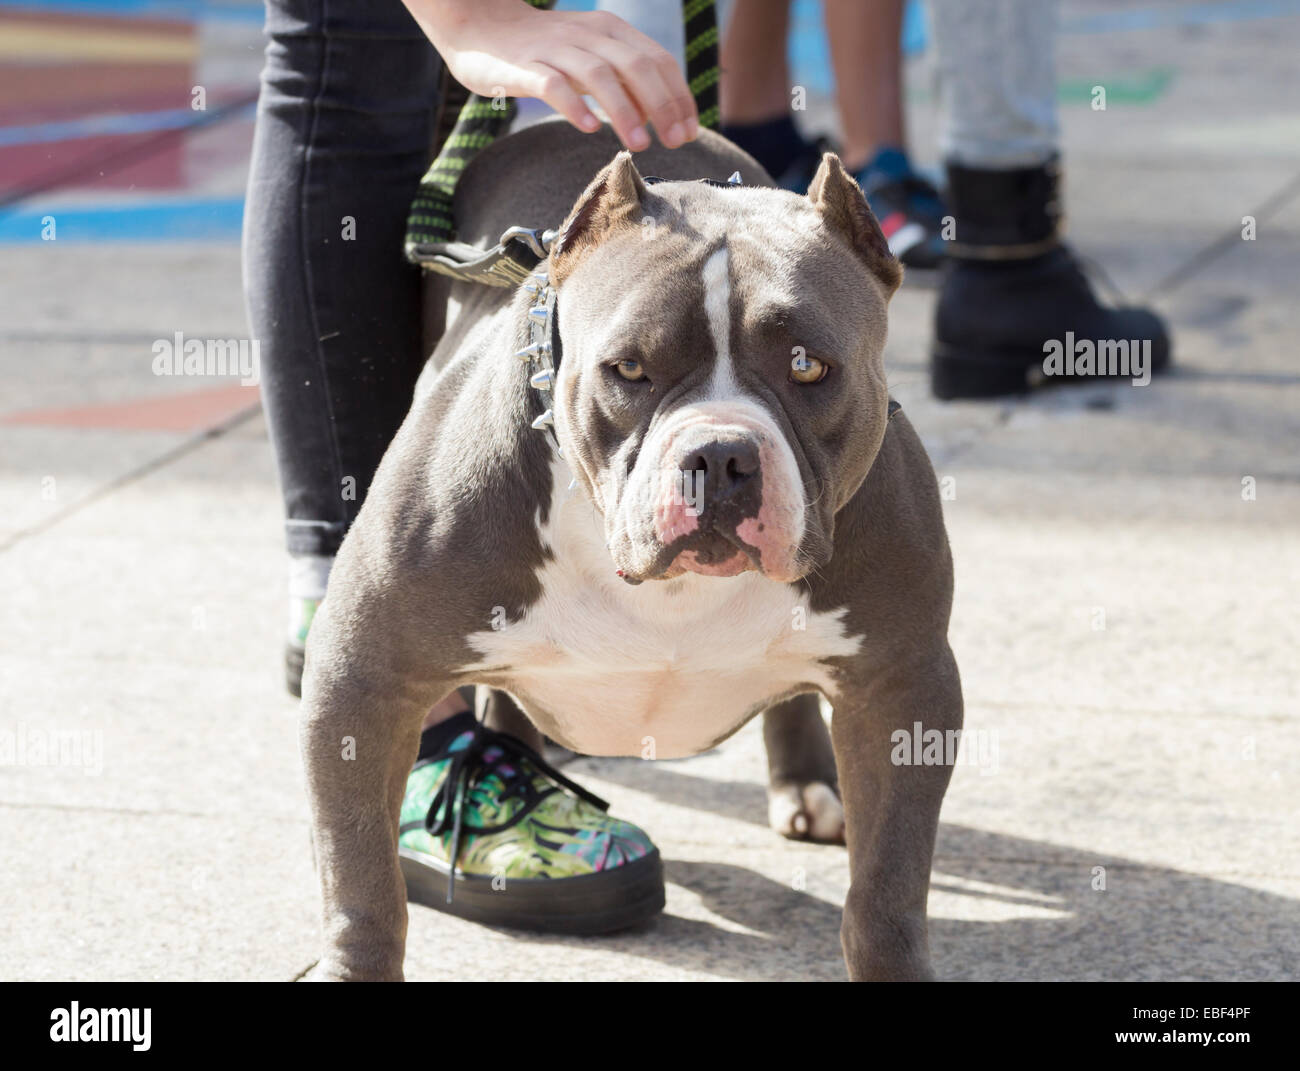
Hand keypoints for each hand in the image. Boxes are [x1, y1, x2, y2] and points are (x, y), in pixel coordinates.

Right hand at [408, 0, 698, 150]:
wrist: (481, 27)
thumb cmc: (543, 52)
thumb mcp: (591, 59)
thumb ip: (625, 83)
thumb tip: (660, 117)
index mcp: (610, 31)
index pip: (657, 60)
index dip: (678, 96)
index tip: (690, 132)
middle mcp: (587, 34)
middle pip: (636, 65)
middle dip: (662, 105)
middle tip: (675, 143)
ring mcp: (555, 49)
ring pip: (598, 74)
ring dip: (624, 109)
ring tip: (640, 143)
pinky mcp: (524, 66)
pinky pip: (552, 83)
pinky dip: (573, 105)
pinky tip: (588, 127)